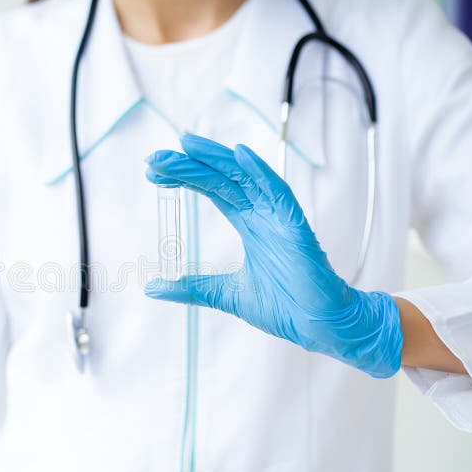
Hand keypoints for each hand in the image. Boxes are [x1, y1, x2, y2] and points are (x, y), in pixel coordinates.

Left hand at [144, 134, 402, 377]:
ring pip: (245, 178)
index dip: (185, 177)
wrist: (319, 327)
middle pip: (222, 178)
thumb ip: (191, 287)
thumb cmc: (284, 307)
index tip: (153, 171)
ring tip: (187, 144)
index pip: (212, 189)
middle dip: (190, 165)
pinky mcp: (296, 228)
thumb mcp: (224, 294)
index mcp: (249, 224)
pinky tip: (240, 155)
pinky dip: (260, 173)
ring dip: (217, 159)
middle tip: (156, 157)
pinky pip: (278, 194)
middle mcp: (262, 214)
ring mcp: (279, 218)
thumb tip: (151, 288)